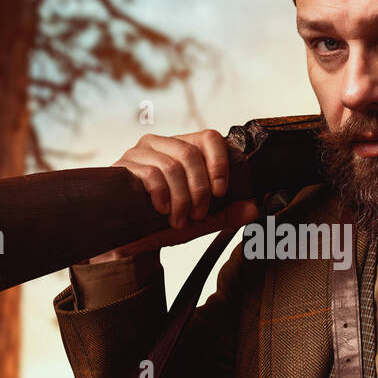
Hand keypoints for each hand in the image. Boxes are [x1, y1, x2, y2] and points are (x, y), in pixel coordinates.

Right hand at [89, 129, 260, 262]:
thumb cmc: (164, 223)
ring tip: (179, 219)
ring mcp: (140, 152)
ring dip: (181, 199)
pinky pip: (150, 174)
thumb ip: (226, 213)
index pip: (209, 137)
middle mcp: (162, 143)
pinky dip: (162, 196)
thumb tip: (253, 209)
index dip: (219, 162)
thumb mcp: (200, 220)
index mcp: (184, 148)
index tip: (220, 191)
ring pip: (172, 166)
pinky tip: (162, 211)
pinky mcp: (124, 166)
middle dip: (200, 189)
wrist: (130, 240)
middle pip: (191, 154)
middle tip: (198, 214)